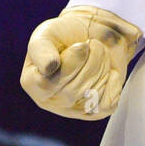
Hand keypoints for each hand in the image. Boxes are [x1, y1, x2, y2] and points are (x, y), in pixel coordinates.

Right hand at [19, 6, 141, 119]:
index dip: (72, 62)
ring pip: (92, 96)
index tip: (82, 44)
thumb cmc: (66, 34)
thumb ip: (42, 49)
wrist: (95, 35)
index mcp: (31, 82)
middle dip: (91, 60)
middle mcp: (49, 100)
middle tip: (92, 45)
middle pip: (74, 90)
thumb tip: (49, 67)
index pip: (48, 84)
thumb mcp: (47, 33)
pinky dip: (112, 83)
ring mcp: (71, 109)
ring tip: (98, 55)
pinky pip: (107, 104)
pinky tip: (107, 71)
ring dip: (102, 67)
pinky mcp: (94, 112)